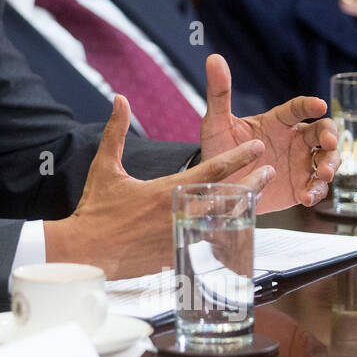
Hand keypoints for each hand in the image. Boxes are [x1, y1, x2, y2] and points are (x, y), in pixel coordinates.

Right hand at [45, 94, 274, 278]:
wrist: (86, 252)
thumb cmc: (95, 209)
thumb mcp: (104, 167)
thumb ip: (116, 132)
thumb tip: (120, 99)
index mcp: (166, 190)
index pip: (212, 170)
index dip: (238, 157)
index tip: (256, 146)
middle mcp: (179, 214)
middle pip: (227, 198)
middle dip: (252, 184)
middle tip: (270, 172)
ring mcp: (181, 238)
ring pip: (222, 223)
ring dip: (241, 208)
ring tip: (257, 197)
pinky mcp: (177, 257)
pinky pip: (207, 244)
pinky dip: (222, 234)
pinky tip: (234, 228)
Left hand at [199, 54, 339, 213]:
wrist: (217, 185)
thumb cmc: (220, 149)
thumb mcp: (215, 123)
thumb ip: (218, 93)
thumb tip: (214, 59)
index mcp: (277, 121)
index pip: (297, 108)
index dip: (309, 105)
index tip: (319, 104)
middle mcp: (294, 140)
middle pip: (323, 132)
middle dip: (331, 136)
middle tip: (329, 144)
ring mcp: (299, 164)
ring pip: (327, 159)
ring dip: (331, 165)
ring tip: (324, 174)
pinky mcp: (299, 187)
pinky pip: (316, 188)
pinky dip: (316, 191)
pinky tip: (306, 197)